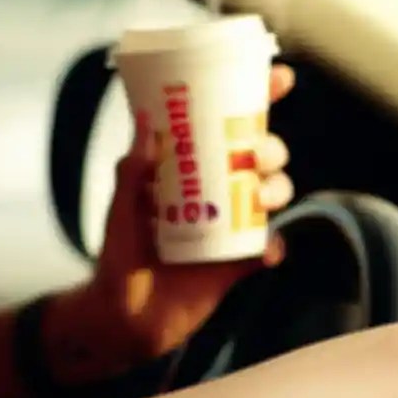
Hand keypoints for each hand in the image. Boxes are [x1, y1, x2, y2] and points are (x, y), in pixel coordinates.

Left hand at [84, 64, 296, 359]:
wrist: (125, 319)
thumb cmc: (118, 257)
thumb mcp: (119, 208)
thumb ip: (133, 171)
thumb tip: (145, 123)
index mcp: (194, 168)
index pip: (230, 123)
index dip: (261, 97)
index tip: (279, 77)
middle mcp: (221, 189)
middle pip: (263, 154)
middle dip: (270, 147)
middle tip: (252, 154)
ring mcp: (235, 224)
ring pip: (275, 193)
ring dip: (278, 189)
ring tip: (260, 200)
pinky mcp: (243, 260)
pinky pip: (270, 246)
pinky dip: (273, 246)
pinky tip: (265, 250)